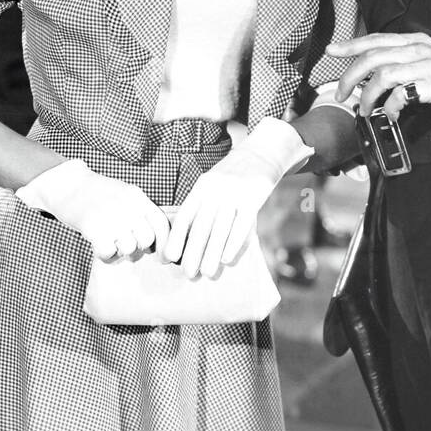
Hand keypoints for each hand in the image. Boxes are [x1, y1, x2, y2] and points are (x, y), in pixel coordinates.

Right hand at [15, 159, 169, 259]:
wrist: (66, 184)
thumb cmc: (98, 194)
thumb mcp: (125, 195)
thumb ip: (141, 212)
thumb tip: (158, 240)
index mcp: (138, 197)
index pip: (161, 223)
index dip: (164, 243)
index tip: (160, 257)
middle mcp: (127, 206)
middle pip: (146, 240)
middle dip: (138, 247)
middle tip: (123, 243)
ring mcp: (110, 216)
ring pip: (129, 249)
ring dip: (119, 251)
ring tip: (109, 241)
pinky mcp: (92, 226)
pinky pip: (108, 252)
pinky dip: (103, 253)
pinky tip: (98, 245)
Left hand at [165, 118, 312, 278]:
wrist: (260, 154)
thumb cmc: (232, 177)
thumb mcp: (211, 184)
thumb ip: (201, 206)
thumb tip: (186, 238)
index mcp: (202, 187)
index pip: (185, 215)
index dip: (176, 238)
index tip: (169, 259)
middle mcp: (215, 190)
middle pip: (201, 226)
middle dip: (193, 253)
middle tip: (189, 275)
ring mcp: (234, 193)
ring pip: (220, 229)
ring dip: (212, 254)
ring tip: (207, 273)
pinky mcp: (253, 198)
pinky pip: (242, 224)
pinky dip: (233, 244)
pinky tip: (227, 259)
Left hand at [329, 33, 430, 125]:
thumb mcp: (429, 64)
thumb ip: (406, 64)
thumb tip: (376, 75)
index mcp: (416, 43)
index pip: (377, 39)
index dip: (352, 44)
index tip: (332, 50)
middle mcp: (420, 50)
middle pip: (374, 56)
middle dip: (350, 75)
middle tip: (341, 93)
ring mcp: (427, 66)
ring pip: (384, 73)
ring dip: (368, 94)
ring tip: (364, 110)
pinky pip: (402, 93)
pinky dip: (390, 105)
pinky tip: (390, 114)